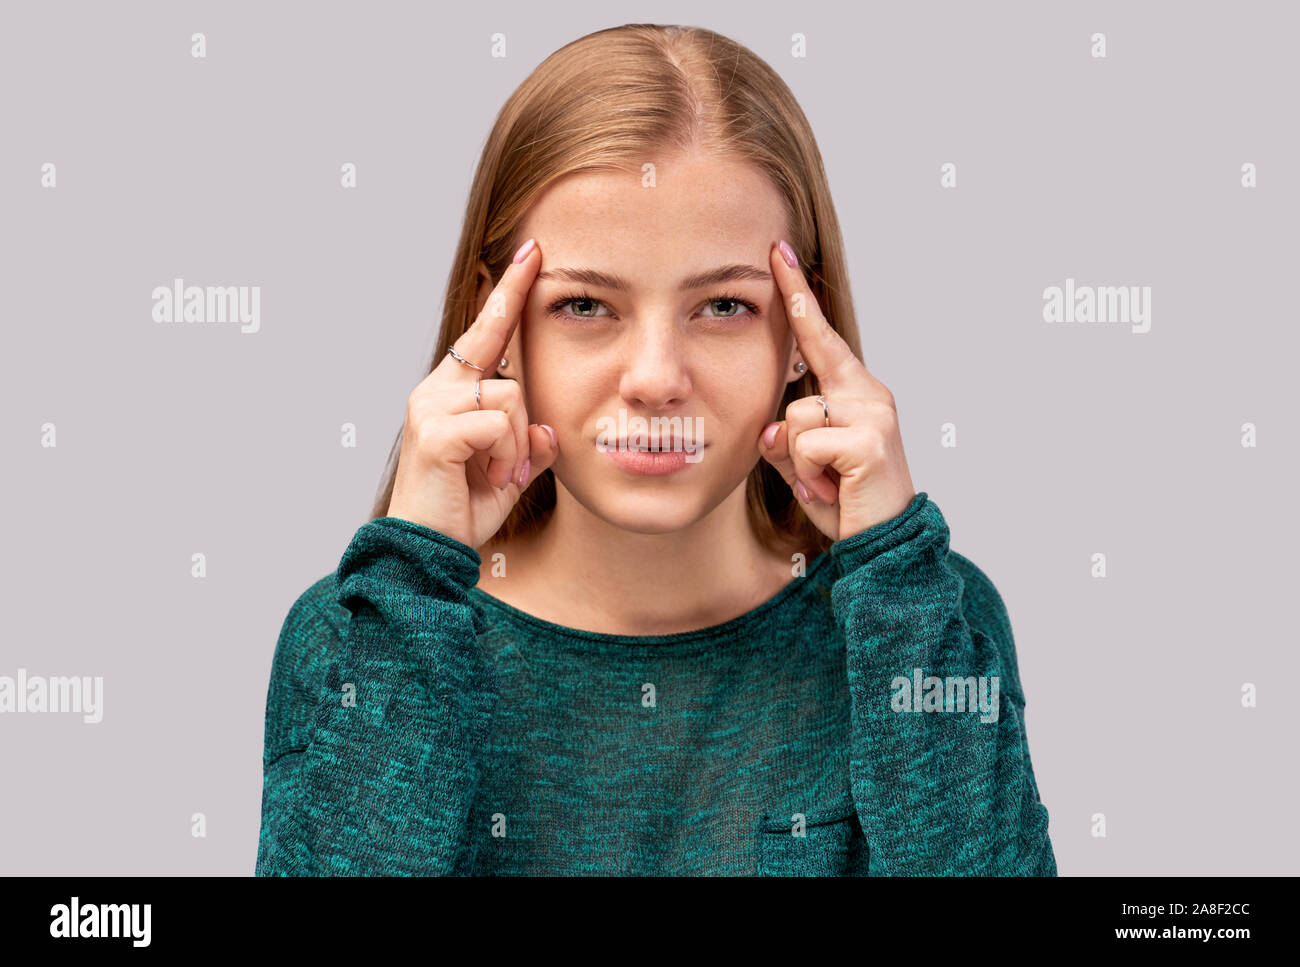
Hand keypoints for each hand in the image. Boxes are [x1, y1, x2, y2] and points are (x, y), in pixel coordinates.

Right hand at [387, 239, 557, 549]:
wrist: (425, 552)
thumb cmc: (459, 511)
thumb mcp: (508, 475)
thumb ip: (530, 447)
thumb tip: (547, 430)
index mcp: (450, 393)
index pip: (485, 333)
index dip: (507, 293)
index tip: (531, 251)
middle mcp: (435, 390)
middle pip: (508, 369)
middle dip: (520, 424)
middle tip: (502, 467)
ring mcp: (430, 406)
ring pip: (511, 398)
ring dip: (515, 448)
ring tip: (492, 477)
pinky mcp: (434, 430)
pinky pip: (498, 424)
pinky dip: (505, 458)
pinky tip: (487, 480)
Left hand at [757, 240, 915, 541]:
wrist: (884, 549)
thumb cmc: (846, 505)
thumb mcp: (804, 468)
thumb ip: (782, 441)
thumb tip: (769, 431)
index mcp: (856, 393)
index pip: (819, 338)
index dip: (798, 296)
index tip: (778, 252)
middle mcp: (870, 394)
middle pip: (793, 395)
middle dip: (792, 444)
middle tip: (823, 478)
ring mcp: (873, 414)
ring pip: (793, 421)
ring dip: (799, 464)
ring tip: (831, 487)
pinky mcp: (868, 439)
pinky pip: (805, 444)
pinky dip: (809, 476)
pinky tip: (836, 492)